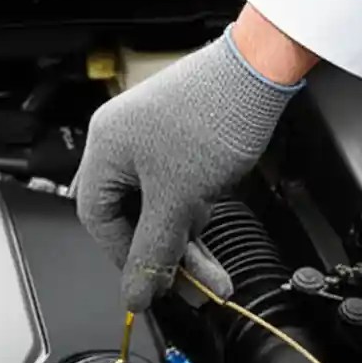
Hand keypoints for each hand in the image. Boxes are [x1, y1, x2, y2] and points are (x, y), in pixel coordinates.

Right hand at [73, 5, 316, 311]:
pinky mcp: (181, 142)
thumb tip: (136, 292)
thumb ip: (155, 251)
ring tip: (213, 273)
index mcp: (105, 149)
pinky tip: (211, 235)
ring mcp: (152, 142)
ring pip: (158, 210)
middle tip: (188, 286)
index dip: (124, 257)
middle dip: (162, 255)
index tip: (150, 283)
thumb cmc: (217, 113)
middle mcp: (121, 143)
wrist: (263, 70)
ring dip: (185, 243)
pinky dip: (193, 217)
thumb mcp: (180, 199)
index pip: (98, 220)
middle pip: (129, 218)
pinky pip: (176, 192)